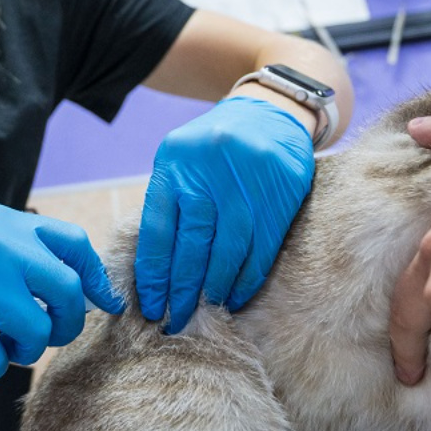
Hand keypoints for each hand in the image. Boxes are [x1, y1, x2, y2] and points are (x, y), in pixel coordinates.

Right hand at [0, 204, 124, 379]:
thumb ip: (26, 254)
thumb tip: (87, 290)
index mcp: (3, 223)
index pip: (72, 244)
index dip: (96, 277)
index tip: (105, 302)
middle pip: (65, 290)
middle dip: (67, 322)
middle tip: (52, 333)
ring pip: (37, 331)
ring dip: (27, 350)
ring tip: (4, 344)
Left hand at [136, 96, 314, 333]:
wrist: (271, 110)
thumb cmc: (214, 146)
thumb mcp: (182, 161)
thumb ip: (170, 204)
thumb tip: (155, 273)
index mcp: (175, 161)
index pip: (158, 229)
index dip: (153, 273)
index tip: (150, 305)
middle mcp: (209, 169)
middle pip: (192, 244)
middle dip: (181, 289)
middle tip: (175, 320)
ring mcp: (247, 179)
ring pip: (228, 250)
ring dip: (215, 288)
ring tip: (204, 312)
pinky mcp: (281, 190)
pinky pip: (261, 247)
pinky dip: (246, 278)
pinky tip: (235, 296)